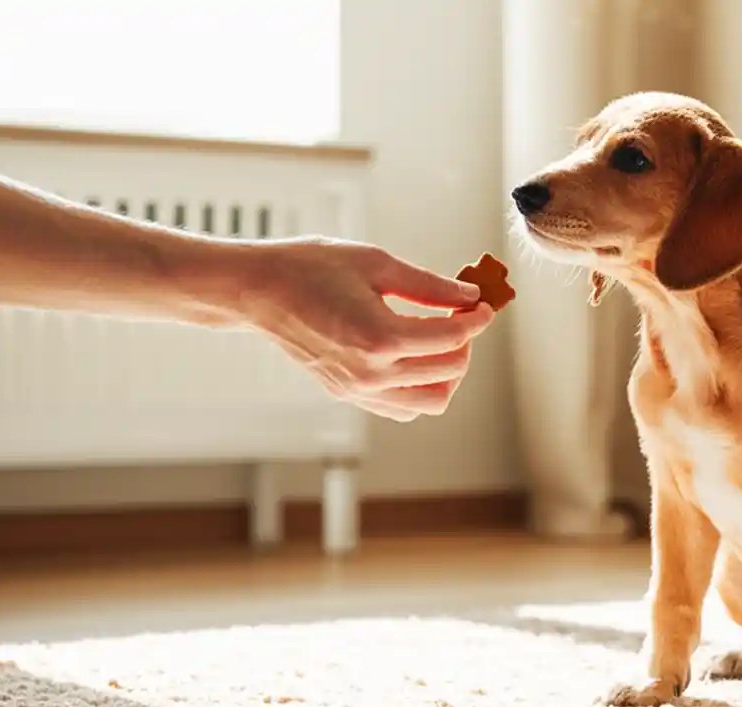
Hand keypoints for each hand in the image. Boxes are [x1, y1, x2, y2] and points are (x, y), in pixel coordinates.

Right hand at [233, 238, 492, 421]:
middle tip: (460, 314)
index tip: (483, 303)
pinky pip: (402, 407)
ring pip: (431, 401)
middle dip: (465, 342)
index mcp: (380, 337)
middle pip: (449, 371)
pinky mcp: (348, 394)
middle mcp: (371, 373)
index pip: (451, 337)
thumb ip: (428, 285)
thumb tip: (468, 294)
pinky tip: (414, 356)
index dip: (476, 318)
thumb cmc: (310, 268)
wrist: (258, 290)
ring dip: (447, 373)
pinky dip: (420, 388)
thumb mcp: (376, 264)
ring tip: (440, 340)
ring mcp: (359, 389)